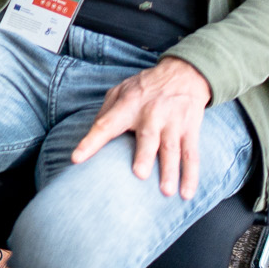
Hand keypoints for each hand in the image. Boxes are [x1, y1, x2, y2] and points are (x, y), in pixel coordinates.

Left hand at [69, 56, 214, 198]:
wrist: (183, 74)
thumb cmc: (145, 87)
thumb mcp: (120, 90)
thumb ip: (106, 111)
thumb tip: (91, 133)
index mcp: (127, 105)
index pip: (105, 124)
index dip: (90, 142)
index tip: (77, 158)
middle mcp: (150, 114)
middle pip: (147, 137)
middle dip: (143, 156)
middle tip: (139, 174)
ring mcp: (172, 123)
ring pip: (171, 149)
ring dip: (170, 171)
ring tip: (166, 191)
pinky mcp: (189, 131)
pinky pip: (191, 155)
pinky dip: (190, 175)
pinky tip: (187, 193)